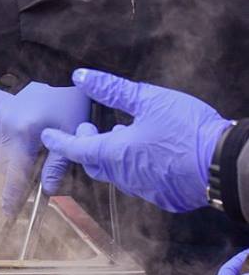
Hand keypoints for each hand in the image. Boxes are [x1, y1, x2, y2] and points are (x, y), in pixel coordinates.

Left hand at [37, 70, 227, 210]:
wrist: (227, 164)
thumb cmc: (188, 130)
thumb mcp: (149, 100)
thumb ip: (112, 89)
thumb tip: (81, 76)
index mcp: (116, 154)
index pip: (76, 149)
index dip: (60, 140)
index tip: (47, 135)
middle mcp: (127, 178)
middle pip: (95, 164)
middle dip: (87, 145)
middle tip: (90, 126)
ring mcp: (147, 191)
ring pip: (119, 174)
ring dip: (113, 155)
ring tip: (123, 133)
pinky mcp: (166, 198)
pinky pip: (141, 183)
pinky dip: (135, 166)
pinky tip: (148, 152)